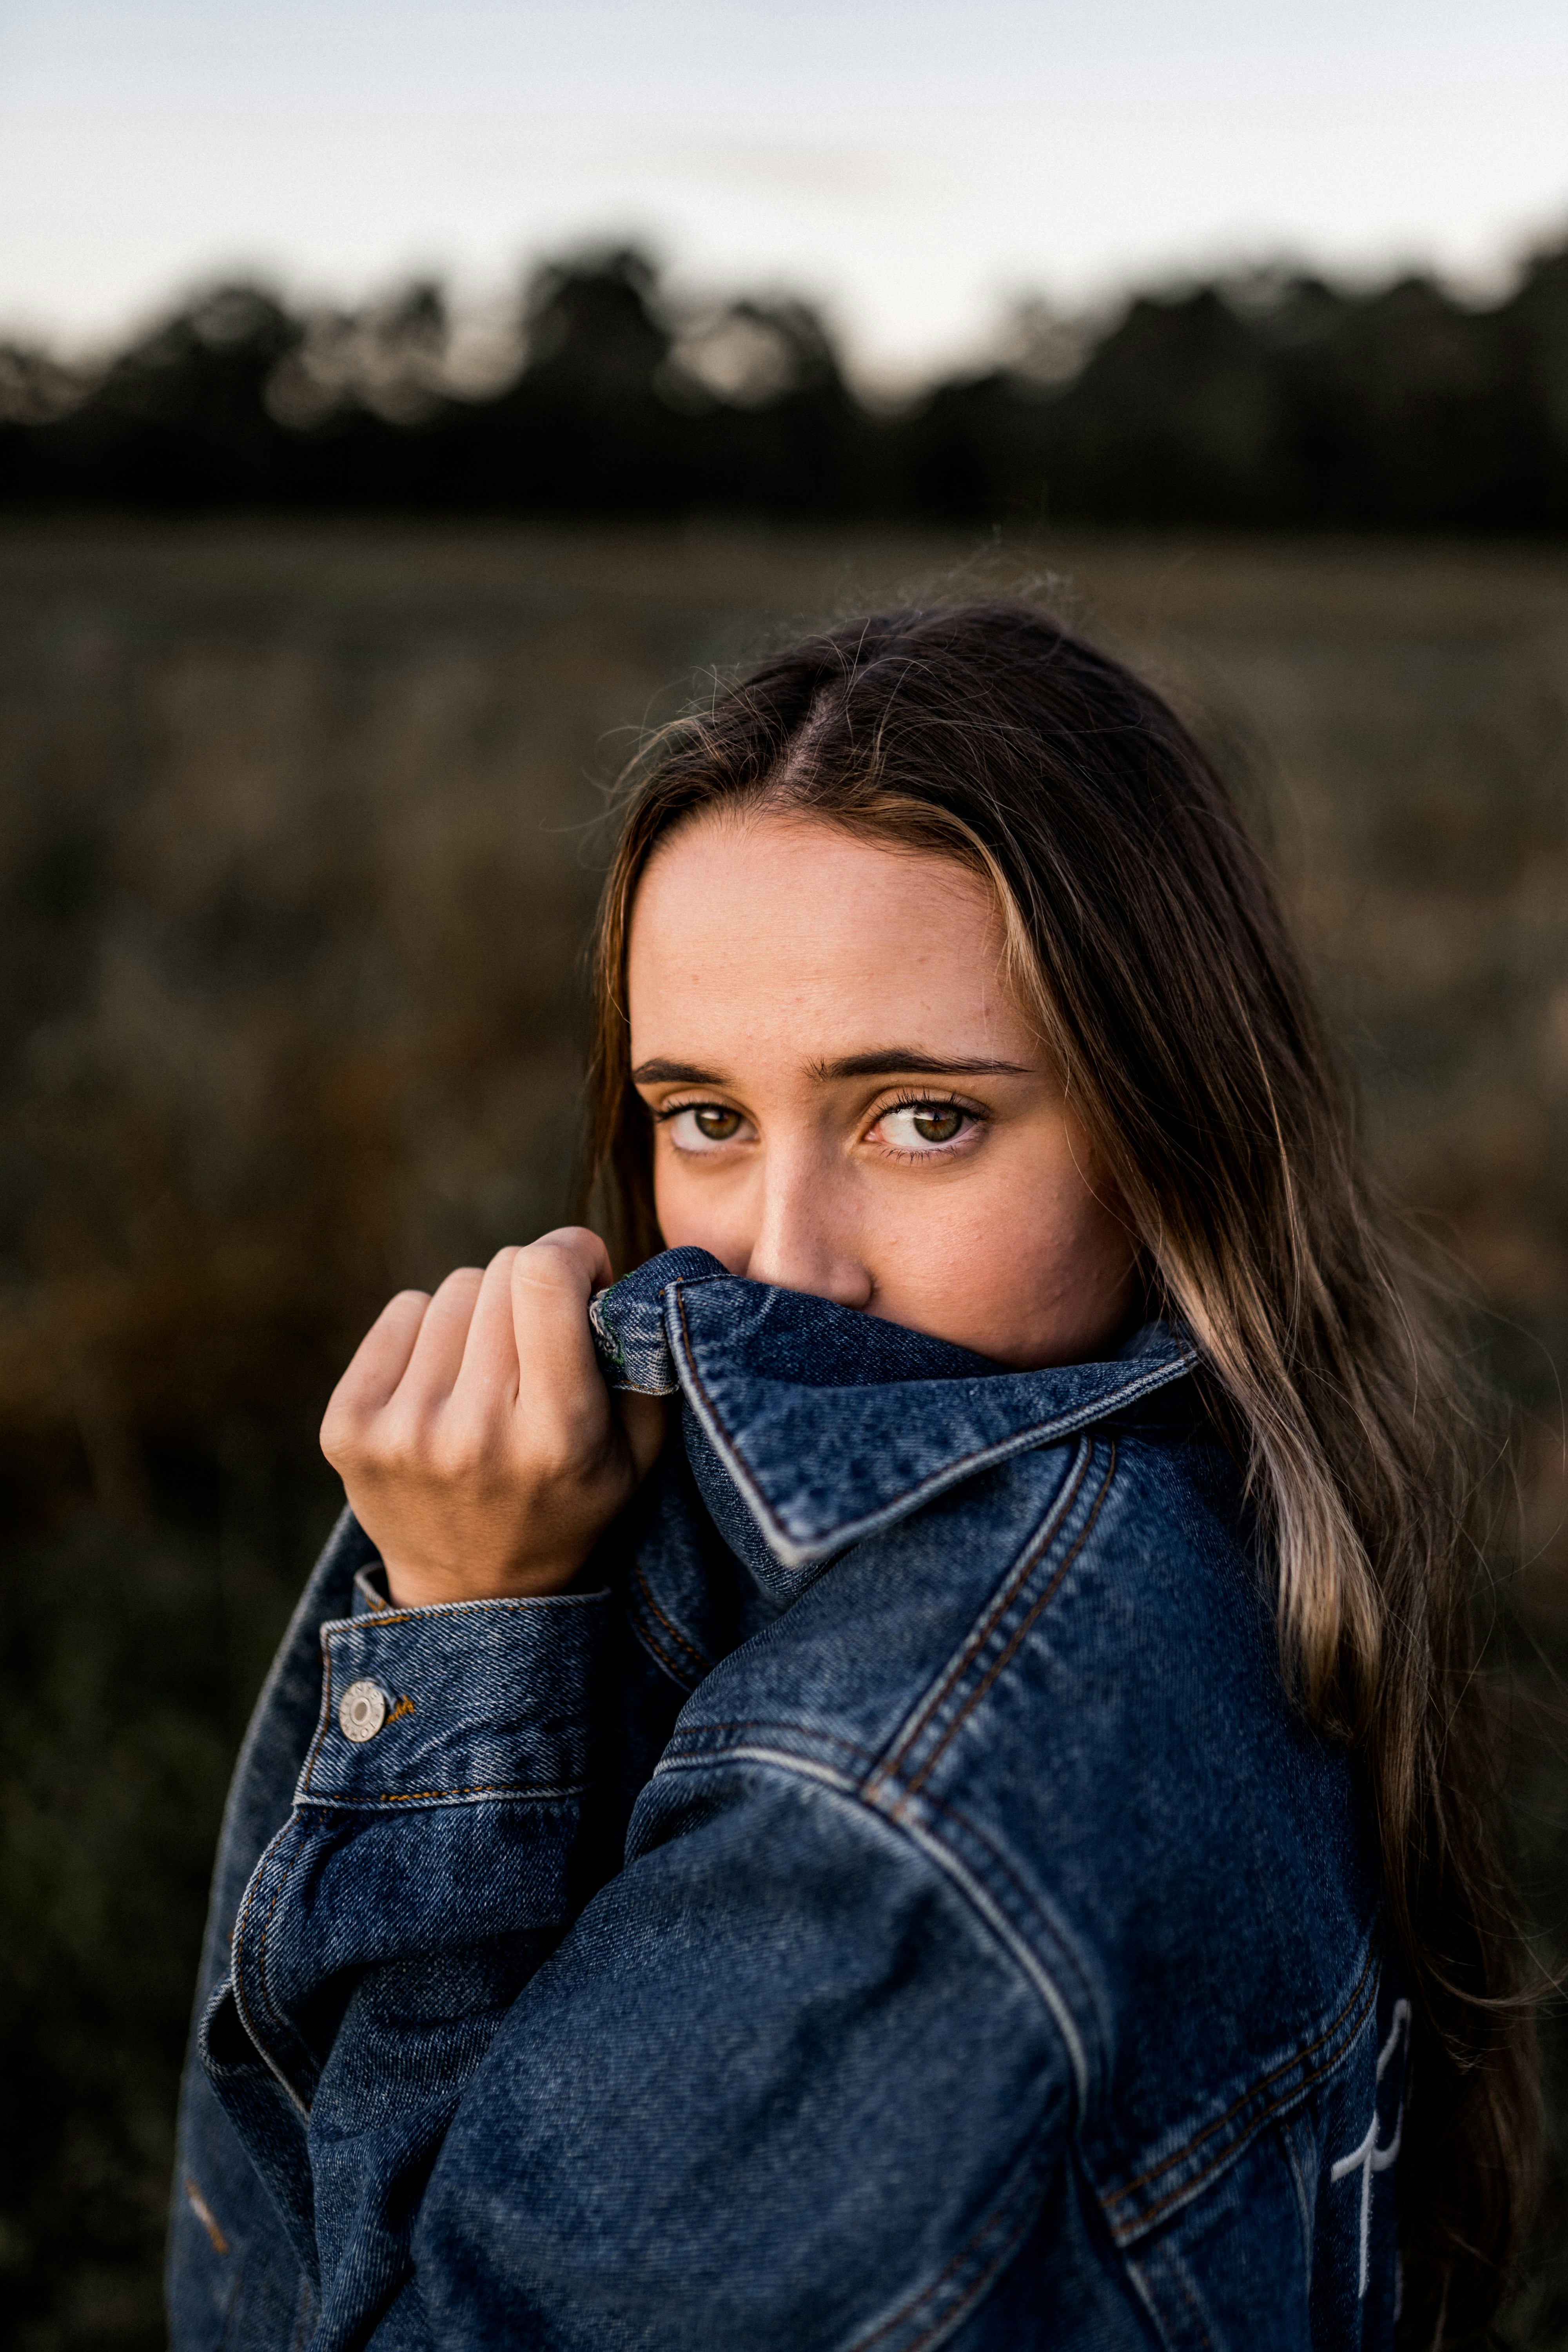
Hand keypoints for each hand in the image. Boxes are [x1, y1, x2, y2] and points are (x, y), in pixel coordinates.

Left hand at [320, 1229, 665, 1607]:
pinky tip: (445, 1383)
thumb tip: (627, 1275)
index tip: (584, 1271)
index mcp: (555, 1434)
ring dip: (481, 1313)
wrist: (472, 1595)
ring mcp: (401, 1431)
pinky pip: (402, 1312)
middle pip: (501, 1271)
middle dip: (532, 1285)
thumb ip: (646, 1363)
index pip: (543, 1276)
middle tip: (540, 1333)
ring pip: (452, 1291)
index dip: (570, 1250)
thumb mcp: (636, 1454)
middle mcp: (473, 1431)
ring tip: (491, 1371)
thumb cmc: (568, 1506)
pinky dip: (429, 1332)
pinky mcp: (347, 1428)